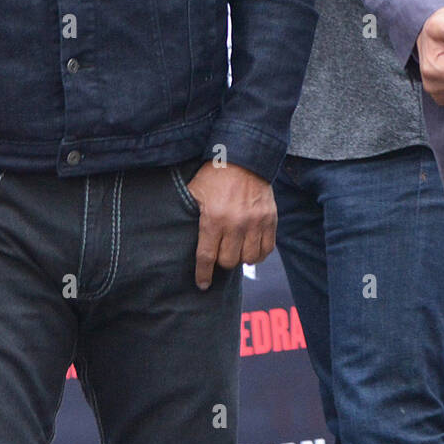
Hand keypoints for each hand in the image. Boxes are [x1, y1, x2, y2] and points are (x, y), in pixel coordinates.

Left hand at [185, 160, 276, 289]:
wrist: (245, 159)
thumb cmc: (215, 176)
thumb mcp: (194, 192)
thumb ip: (188, 214)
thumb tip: (174, 233)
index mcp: (213, 218)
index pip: (206, 257)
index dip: (203, 274)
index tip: (203, 284)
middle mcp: (236, 223)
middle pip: (228, 261)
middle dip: (222, 261)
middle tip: (220, 254)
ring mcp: (255, 222)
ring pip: (249, 258)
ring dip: (241, 258)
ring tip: (236, 250)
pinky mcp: (270, 220)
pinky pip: (267, 249)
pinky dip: (259, 254)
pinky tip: (251, 249)